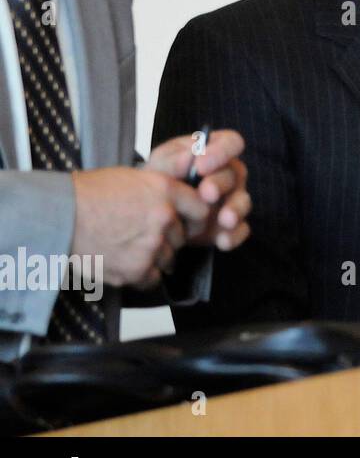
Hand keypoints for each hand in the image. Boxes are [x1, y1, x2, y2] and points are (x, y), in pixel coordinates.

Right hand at [70, 167, 201, 289]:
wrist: (60, 215)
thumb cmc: (88, 193)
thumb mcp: (133, 178)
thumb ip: (161, 192)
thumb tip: (179, 202)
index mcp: (166, 191)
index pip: (201, 211)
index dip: (194, 219)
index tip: (187, 224)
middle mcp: (164, 218)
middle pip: (182, 238)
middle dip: (168, 239)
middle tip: (144, 236)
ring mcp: (151, 246)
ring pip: (168, 259)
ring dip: (154, 257)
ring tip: (129, 248)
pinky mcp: (136, 270)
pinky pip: (152, 279)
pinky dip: (142, 275)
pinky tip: (125, 263)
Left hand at [146, 130, 250, 251]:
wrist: (152, 212)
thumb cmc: (158, 179)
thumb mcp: (159, 165)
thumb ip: (172, 161)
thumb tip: (190, 157)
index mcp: (214, 151)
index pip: (231, 142)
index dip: (222, 152)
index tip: (201, 166)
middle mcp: (228, 173)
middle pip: (236, 174)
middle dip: (221, 184)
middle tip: (206, 194)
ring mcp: (231, 199)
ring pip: (243, 202)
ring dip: (235, 210)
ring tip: (224, 220)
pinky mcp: (229, 225)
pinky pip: (241, 229)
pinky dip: (234, 236)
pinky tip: (222, 241)